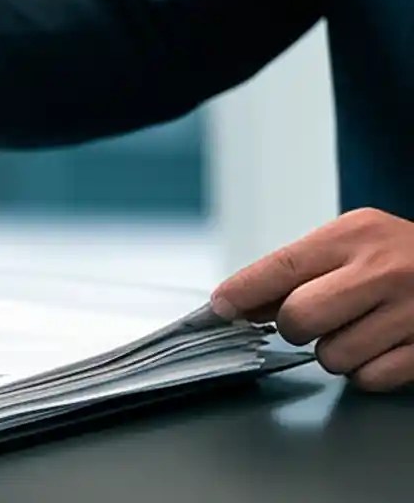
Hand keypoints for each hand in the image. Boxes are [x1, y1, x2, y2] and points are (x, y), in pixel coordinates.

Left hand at [211, 208, 413, 391]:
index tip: (219, 309)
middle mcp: (384, 270)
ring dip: (336, 351)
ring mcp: (411, 312)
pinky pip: (368, 378)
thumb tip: (236, 304)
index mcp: (355, 234)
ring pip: (330, 356)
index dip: (240, 293)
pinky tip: (386, 345)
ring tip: (363, 327)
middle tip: (318, 318)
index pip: (280, 267)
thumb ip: (297, 271)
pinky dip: (368, 370)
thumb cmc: (401, 258)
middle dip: (296, 327)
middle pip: (297, 318)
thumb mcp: (352, 244)